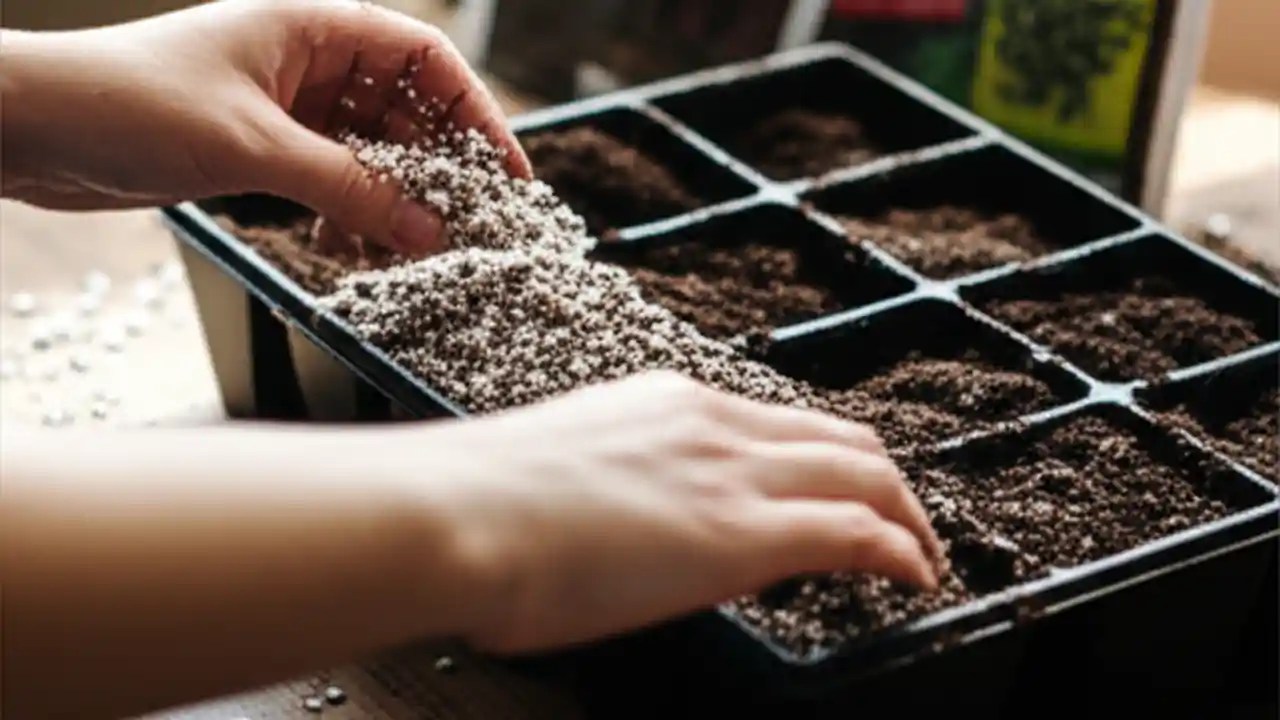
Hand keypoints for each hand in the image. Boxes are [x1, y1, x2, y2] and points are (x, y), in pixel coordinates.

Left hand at [0, 0, 527, 254]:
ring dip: (392, 200)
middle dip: (436, 166)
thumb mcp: (256, 148)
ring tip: (414, 247)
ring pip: (368, 152)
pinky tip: (353, 250)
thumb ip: (351, 190)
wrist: (33, 130)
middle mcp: (305, 61)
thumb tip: (430, 230)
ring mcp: (283, 106)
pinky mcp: (260, 148)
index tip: (506, 167)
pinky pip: (330, 180)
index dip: (474, 109)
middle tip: (468, 221)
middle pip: (402, 108)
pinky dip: (349, 214)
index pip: (422, 57)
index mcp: (311, 26)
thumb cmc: (129, 103)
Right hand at [1, 372, 937, 717]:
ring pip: (863, 472)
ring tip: (919, 554)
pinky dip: (901, 552)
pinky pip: (857, 532)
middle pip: (837, 436)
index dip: (819, 457)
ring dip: (904, 514)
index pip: (772, 421)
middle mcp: (709, 421)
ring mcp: (731, 472)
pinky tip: (914, 577)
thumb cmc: (469, 504)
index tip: (830, 491)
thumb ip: (603, 485)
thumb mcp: (554, 473)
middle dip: (880, 479)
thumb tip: (610, 520)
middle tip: (898, 522)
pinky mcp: (744, 533)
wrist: (447, 515)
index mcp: (662, 403)